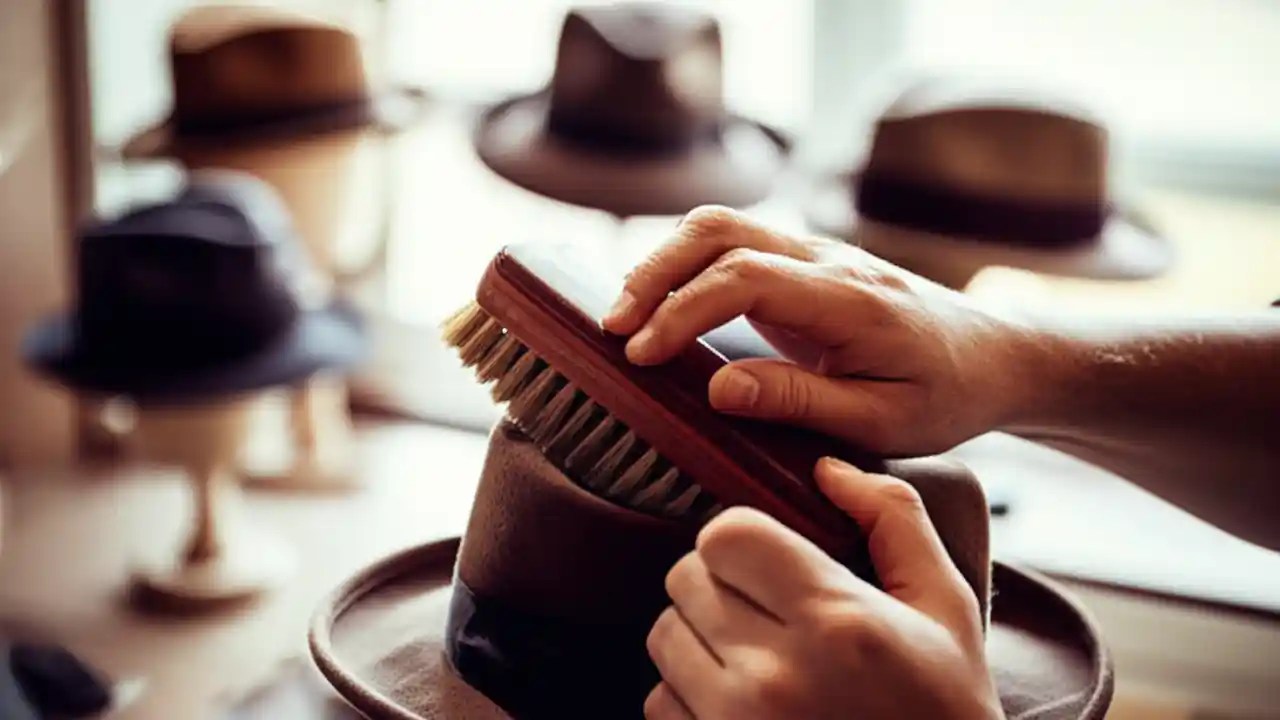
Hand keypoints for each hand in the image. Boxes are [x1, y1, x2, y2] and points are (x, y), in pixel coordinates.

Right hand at [603, 206, 1039, 456]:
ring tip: (624, 316)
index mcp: (846, 297)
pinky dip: (686, 265)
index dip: (680, 310)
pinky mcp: (803, 263)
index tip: (638, 354)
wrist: (991, 357)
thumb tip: (716, 389)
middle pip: (719, 230)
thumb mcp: (881, 420)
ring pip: (721, 226)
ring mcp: (814, 253)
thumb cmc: (943, 396)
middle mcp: (825, 259)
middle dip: (654, 273)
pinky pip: (734, 243)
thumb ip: (798, 402)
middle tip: (611, 328)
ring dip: (663, 262)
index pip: (742, 277)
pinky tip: (662, 305)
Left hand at [644, 458, 1001, 719]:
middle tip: (766, 609)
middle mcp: (775, 675)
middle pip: (685, 578)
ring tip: (756, 655)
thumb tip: (827, 468)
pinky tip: (741, 704)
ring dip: (699, 636)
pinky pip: (658, 701)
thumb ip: (894, 519)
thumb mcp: (945, 607)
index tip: (769, 558)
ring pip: (664, 636)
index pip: (724, 536)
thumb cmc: (943, 708)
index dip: (742, 538)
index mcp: (836, 621)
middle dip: (720, 582)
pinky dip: (688, 696)